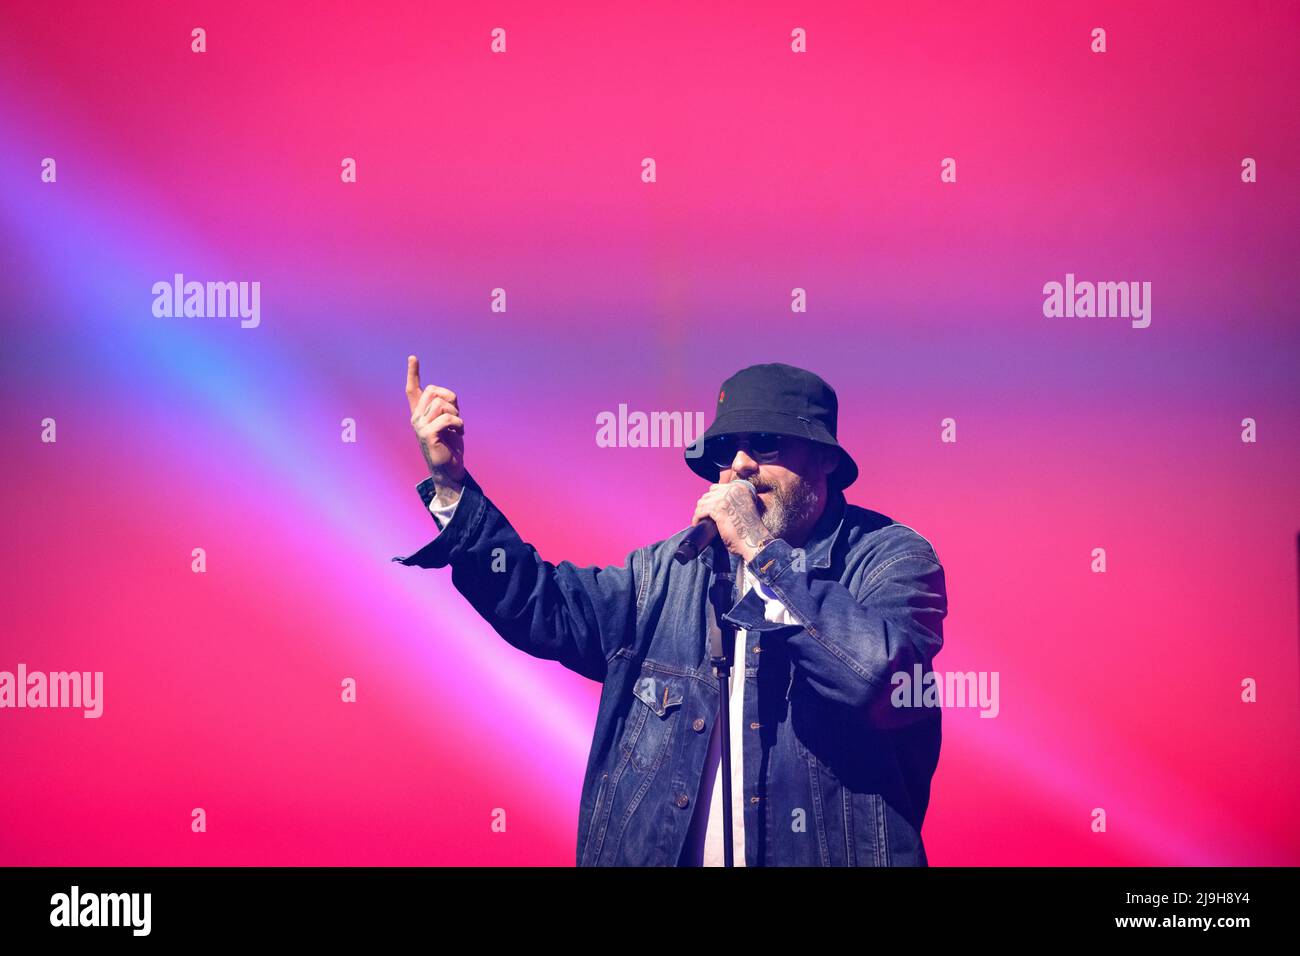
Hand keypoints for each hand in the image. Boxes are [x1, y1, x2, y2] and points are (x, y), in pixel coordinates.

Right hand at [406, 355, 465, 495]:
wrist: (449, 469)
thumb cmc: (450, 445)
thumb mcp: (448, 421)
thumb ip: (445, 407)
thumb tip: (447, 398)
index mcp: (420, 413)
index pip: (413, 390)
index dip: (413, 373)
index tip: (413, 358)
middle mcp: (416, 418)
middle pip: (433, 391)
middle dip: (450, 399)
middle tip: (456, 415)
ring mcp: (420, 427)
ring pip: (441, 404)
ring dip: (456, 414)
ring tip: (457, 427)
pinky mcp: (428, 435)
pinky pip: (447, 418)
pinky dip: (458, 424)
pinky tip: (459, 433)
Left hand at [691, 482, 775, 562]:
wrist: (754, 541)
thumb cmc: (748, 529)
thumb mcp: (742, 508)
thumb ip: (732, 501)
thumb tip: (713, 501)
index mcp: (740, 488)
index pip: (716, 488)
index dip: (711, 499)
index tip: (708, 508)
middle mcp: (733, 490)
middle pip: (708, 494)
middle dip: (704, 506)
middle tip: (702, 516)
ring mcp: (726, 499)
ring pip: (703, 502)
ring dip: (699, 512)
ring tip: (699, 520)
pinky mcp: (719, 510)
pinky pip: (701, 511)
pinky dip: (697, 518)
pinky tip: (697, 523)